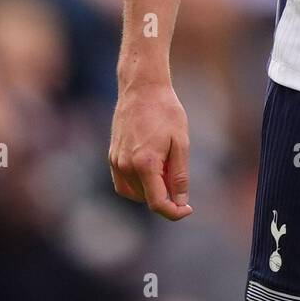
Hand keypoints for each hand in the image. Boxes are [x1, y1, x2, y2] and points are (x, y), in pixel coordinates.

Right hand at [109, 80, 192, 219]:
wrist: (142, 88)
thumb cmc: (165, 112)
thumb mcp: (181, 142)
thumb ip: (179, 175)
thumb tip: (180, 202)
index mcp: (145, 164)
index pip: (157, 203)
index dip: (174, 212)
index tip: (187, 209)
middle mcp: (126, 166)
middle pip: (147, 198)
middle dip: (165, 193)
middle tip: (175, 166)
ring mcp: (115, 162)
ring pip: (134, 193)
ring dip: (150, 189)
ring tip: (163, 162)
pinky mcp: (111, 156)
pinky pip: (123, 183)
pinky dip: (137, 185)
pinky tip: (150, 167)